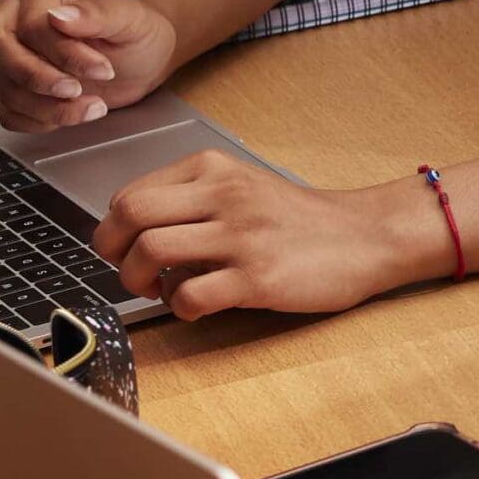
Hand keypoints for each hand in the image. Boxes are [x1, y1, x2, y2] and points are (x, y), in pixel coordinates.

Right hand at [0, 0, 175, 130]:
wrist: (141, 57)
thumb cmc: (136, 29)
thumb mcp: (131, 17)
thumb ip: (98, 13)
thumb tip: (59, 16)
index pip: (31, 23)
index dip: (63, 52)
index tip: (103, 68)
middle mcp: (16, 11)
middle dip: (38, 78)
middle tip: (78, 91)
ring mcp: (10, 48)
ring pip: (3, 82)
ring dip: (46, 105)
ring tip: (93, 106)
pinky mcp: (12, 81)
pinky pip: (8, 109)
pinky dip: (39, 120)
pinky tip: (73, 113)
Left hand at [93, 151, 448, 318]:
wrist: (366, 236)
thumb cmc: (302, 220)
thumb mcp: (244, 186)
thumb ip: (194, 199)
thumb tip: (135, 233)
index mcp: (215, 168)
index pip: (130, 194)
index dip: (113, 229)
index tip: (125, 248)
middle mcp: (224, 195)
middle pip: (130, 215)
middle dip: (112, 252)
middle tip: (130, 272)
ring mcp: (241, 236)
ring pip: (150, 252)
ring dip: (138, 282)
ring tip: (159, 291)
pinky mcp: (258, 276)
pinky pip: (190, 295)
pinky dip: (180, 309)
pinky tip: (197, 308)